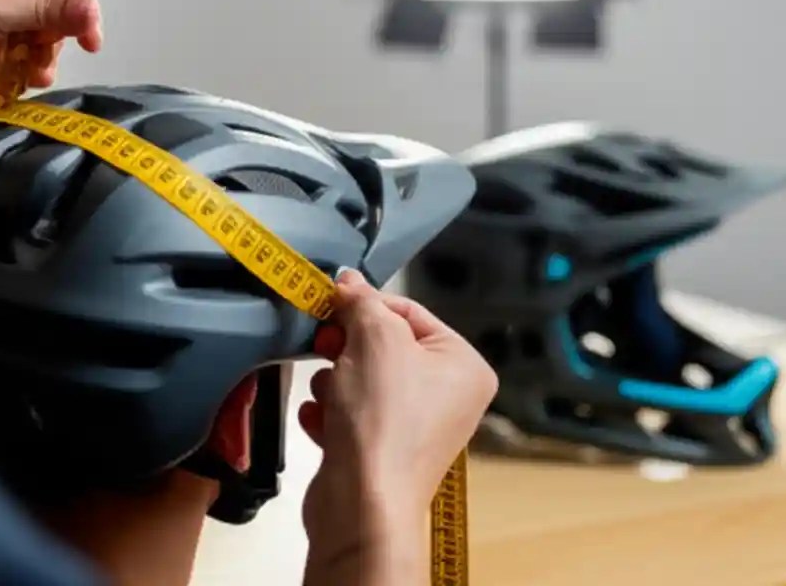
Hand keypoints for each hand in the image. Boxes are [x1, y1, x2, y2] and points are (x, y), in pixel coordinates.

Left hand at [0, 0, 101, 92]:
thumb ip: (47, 11)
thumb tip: (93, 13)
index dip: (83, 3)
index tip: (89, 40)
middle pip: (56, 6)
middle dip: (57, 36)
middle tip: (47, 60)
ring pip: (39, 34)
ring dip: (41, 58)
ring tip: (32, 76)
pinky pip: (18, 54)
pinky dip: (21, 69)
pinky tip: (18, 83)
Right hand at [299, 269, 497, 585]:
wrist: (362, 503)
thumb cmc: (383, 421)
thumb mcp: (374, 338)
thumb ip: (361, 303)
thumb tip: (349, 283)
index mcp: (464, 366)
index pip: (410, 311)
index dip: (366, 304)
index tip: (330, 302)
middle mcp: (448, 397)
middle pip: (384, 345)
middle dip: (346, 346)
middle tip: (325, 346)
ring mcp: (415, 427)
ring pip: (361, 379)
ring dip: (334, 379)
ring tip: (328, 393)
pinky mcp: (382, 451)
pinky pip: (350, 414)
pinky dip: (330, 412)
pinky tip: (321, 420)